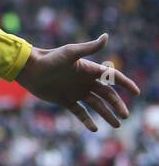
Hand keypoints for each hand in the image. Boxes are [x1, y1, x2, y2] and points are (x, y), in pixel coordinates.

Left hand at [15, 33, 139, 131]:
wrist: (29, 69)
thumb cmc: (49, 59)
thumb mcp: (70, 53)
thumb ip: (89, 47)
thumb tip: (106, 36)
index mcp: (90, 70)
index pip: (113, 77)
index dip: (125, 84)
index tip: (136, 92)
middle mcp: (85, 81)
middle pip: (107, 94)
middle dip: (117, 105)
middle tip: (125, 116)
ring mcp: (76, 91)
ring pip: (96, 105)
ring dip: (107, 114)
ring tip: (117, 125)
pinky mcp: (65, 100)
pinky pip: (80, 112)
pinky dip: (87, 120)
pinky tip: (95, 129)